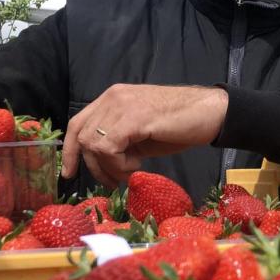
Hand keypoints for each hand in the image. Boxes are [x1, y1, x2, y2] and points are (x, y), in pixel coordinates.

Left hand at [61, 84, 228, 188]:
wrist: (210, 113)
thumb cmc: (180, 124)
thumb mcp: (141, 132)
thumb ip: (119, 140)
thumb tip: (102, 164)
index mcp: (112, 99)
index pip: (77, 124)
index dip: (70, 151)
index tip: (69, 173)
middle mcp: (113, 98)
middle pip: (81, 136)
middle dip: (93, 166)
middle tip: (113, 181)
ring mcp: (123, 105)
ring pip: (93, 144)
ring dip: (109, 167)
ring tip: (133, 169)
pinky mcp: (135, 117)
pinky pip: (109, 148)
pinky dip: (118, 165)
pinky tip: (138, 165)